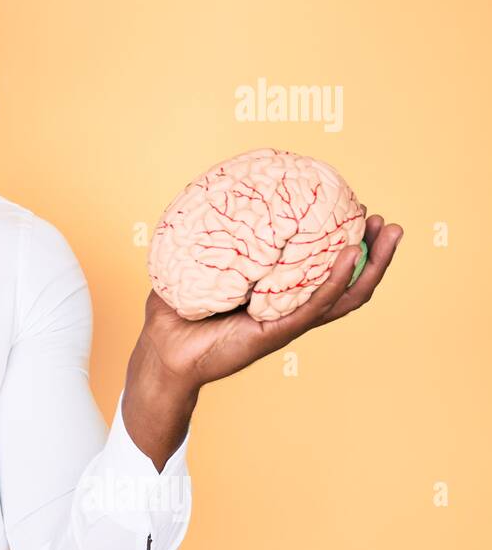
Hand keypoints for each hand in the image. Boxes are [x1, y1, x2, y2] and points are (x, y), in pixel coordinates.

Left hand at [135, 212, 403, 391]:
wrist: (161, 350)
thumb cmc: (175, 313)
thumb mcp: (196, 269)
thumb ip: (210, 241)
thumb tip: (213, 198)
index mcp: (276, 294)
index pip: (321, 270)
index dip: (346, 246)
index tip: (359, 214)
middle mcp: (289, 308)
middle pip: (346, 282)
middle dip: (374, 253)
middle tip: (387, 223)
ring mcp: (285, 321)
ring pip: (343, 296)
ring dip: (369, 265)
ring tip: (388, 235)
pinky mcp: (275, 334)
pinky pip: (312, 307)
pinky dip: (333, 282)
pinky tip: (347, 257)